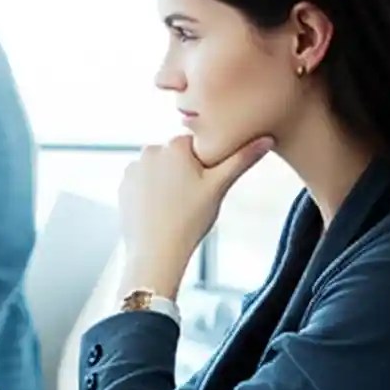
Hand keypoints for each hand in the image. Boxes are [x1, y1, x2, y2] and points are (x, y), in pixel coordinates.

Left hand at [119, 135, 272, 296]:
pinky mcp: (123, 185)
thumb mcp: (219, 187)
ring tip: (176, 206)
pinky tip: (160, 209)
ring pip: (159, 169)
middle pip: (175, 155)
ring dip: (167, 180)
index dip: (204, 164)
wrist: (156, 250)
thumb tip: (267, 138)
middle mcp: (149, 150)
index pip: (195, 145)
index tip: (205, 183)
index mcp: (174, 146)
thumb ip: (241, 159)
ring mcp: (133, 168)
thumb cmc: (190, 219)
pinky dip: (152, 192)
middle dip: (184, 171)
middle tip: (191, 198)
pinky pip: (143, 182)